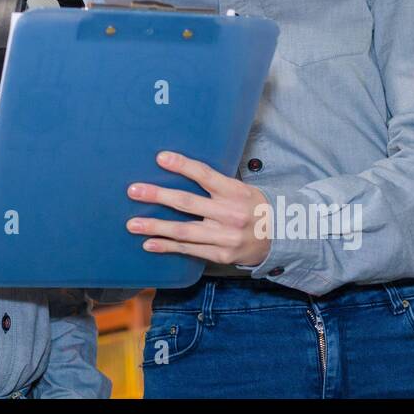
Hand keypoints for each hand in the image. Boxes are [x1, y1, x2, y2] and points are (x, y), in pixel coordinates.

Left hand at [125, 151, 270, 266]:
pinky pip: (190, 250)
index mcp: (236, 192)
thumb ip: (215, 183)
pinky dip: (167, 247)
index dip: (182, 165)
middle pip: (188, 203)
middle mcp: (230, 214)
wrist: (281, 238)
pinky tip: (149, 244)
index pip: (205, 175)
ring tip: (132, 223)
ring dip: (155, 227)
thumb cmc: (253, 207)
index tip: (160, 158)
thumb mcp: (242, 189)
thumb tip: (181, 168)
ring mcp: (225, 237)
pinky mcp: (221, 255)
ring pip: (184, 231)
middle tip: (133, 190)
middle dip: (158, 196)